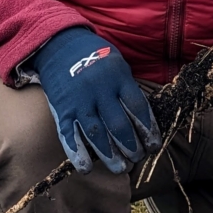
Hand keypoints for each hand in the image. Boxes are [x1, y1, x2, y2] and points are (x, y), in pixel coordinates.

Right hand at [30, 26, 159, 173]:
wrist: (58, 43)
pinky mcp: (62, 109)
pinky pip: (69, 135)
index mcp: (118, 77)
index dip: (148, 130)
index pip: (138, 108)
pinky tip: (87, 168)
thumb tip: (143, 119)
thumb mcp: (117, 63)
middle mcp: (100, 90)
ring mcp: (79, 101)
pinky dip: (78, 154)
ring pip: (97, 134)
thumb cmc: (94, 56)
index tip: (154, 145)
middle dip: (131, 146)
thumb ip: (128, 88)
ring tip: (121, 168)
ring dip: (110, 155)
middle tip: (137, 158)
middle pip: (119, 124)